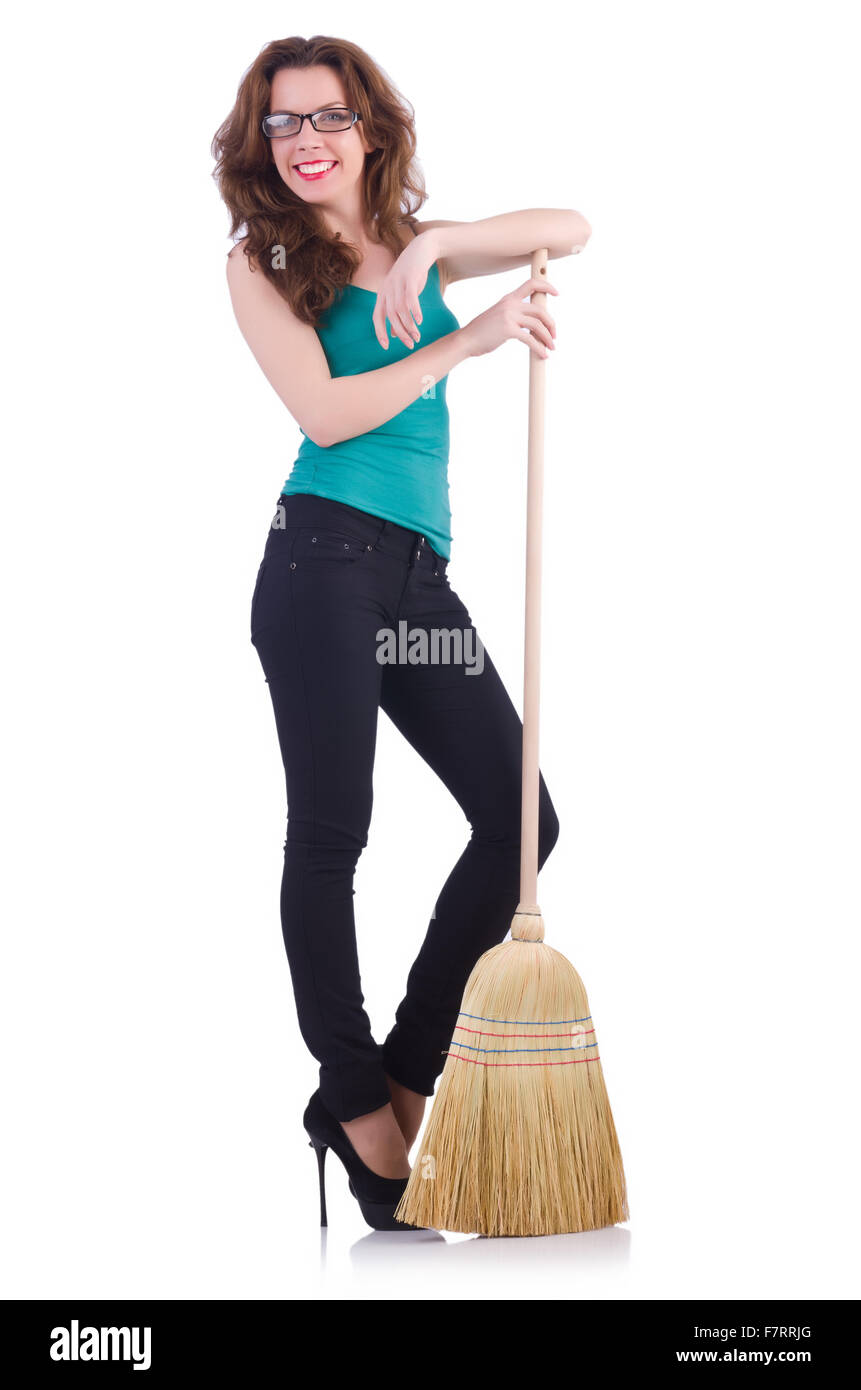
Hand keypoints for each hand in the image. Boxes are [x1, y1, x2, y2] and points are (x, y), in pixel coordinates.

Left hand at [372, 232, 437, 350]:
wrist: (421, 249)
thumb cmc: (412, 275)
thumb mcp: (402, 295)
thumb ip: (396, 313)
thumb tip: (393, 334)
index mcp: (383, 294)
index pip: (377, 317)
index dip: (380, 332)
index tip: (386, 347)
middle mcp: (387, 289)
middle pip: (390, 316)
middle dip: (400, 333)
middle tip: (410, 345)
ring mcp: (397, 282)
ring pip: (400, 309)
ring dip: (409, 325)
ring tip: (417, 336)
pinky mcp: (409, 277)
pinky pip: (410, 297)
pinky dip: (414, 310)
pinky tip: (420, 321)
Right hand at [461, 276, 558, 359]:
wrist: (466, 340)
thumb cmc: (481, 332)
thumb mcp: (498, 316)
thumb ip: (513, 314)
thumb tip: (531, 324)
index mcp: (508, 298)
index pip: (531, 284)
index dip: (547, 286)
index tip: (556, 293)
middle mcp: (510, 304)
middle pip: (540, 310)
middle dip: (551, 324)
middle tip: (554, 336)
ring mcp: (509, 316)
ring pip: (538, 325)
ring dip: (547, 338)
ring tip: (551, 348)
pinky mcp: (508, 330)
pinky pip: (530, 339)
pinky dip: (539, 348)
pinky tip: (542, 355)